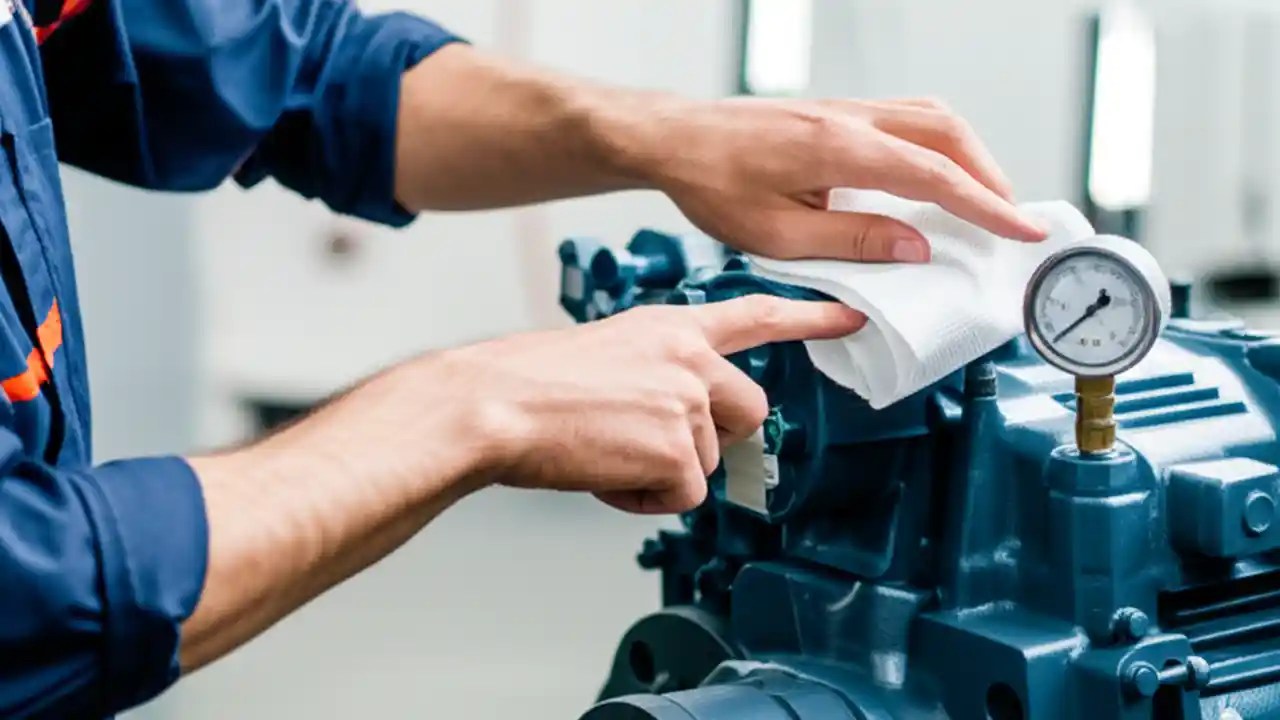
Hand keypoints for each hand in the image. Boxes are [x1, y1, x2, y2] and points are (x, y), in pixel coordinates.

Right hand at [420, 295, 864, 513]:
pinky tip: (602, 473)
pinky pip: (681, 497)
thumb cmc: (530, 383)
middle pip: (748, 414)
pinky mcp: (678, 448)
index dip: (809, 317)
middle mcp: (689, 358)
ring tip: (600, 450)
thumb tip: (677, 424)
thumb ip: (657, 375)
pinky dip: (642, 499)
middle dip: (711, 439)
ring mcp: (688, 402)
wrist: (492, 402)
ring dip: (659, 472)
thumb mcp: (608, 354)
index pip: (756, 314)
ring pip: (706, 463)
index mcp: (669, 328)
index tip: (851, 316)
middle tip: (650, 443)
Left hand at [622, 97, 1047, 261]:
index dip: (986, 205)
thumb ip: (852, 240)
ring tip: (981, 199)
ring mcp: (844, 108)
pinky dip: (936, 144)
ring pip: (930, 117)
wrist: (675, 139)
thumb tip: (915, 246)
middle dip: (988, 176)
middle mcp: (850, 118)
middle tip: (1009, 219)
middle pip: (947, 133)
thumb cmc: (714, 185)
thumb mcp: (777, 235)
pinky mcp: (836, 111)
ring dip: (967, 155)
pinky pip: (905, 117)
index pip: (934, 175)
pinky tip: (933, 174)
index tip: (1022, 229)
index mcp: (839, 149)